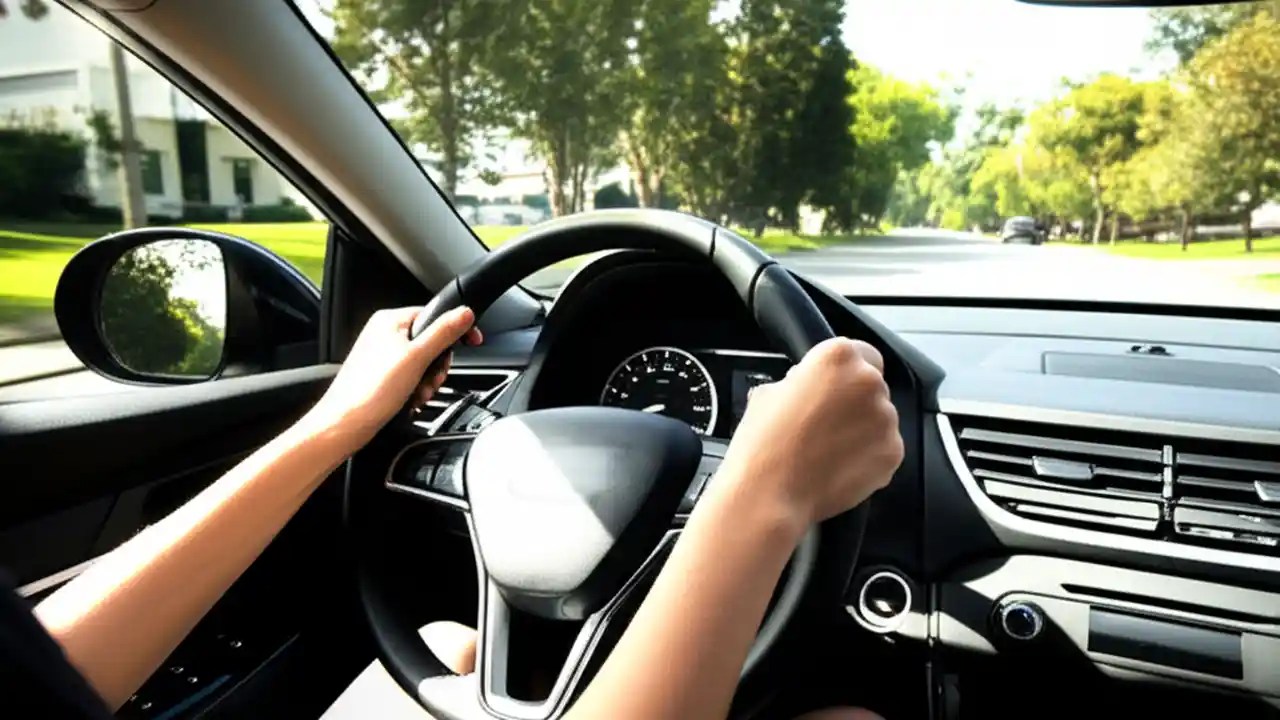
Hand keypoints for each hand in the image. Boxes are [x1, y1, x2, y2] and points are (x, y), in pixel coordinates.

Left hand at [307, 306, 481, 446]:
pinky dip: (416, 388)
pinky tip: (410, 399)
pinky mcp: (381, 375)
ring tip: (418, 393)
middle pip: (431, 341)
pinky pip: (410, 375)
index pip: (435, 316)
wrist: (345, 424)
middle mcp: (384, 334)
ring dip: (427, 380)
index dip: (455, 331)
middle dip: (437, 365)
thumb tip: (465, 313)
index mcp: (390, 321)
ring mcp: (382, 355)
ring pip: (422, 361)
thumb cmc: (371, 391)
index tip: (473, 342)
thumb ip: (444, 332)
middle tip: (431, 379)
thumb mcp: (417, 357)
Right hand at [715, 337, 901, 525]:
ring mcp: (886, 420)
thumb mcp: (769, 392)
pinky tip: (839, 464)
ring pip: (879, 418)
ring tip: (828, 448)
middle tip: (823, 421)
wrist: (770, 493)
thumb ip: (800, 382)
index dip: (844, 370)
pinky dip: (868, 455)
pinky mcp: (893, 453)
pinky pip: (884, 447)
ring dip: (861, 428)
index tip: (834, 385)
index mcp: (838, 358)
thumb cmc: (763, 443)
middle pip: (870, 385)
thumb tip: (808, 388)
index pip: (859, 351)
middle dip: (852, 400)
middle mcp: (869, 383)